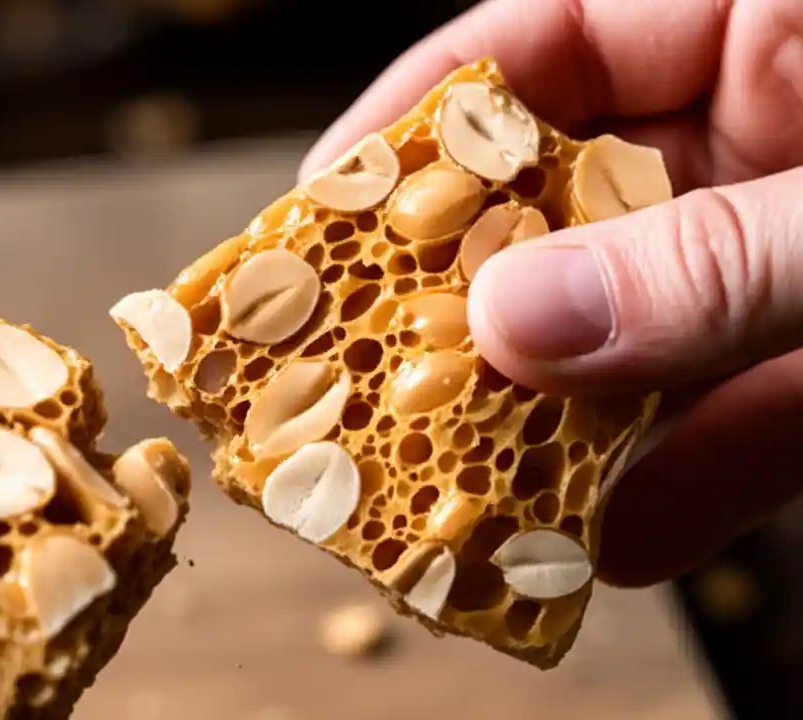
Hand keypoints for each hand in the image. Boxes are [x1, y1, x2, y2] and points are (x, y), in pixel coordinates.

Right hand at [300, 0, 802, 586]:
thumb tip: (514, 322)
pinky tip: (617, 542)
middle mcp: (767, 122)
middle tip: (371, 376)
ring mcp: (800, 237)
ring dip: (565, 418)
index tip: (320, 211)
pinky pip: (750, 411)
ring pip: (647, 326)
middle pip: (569, 205)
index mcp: (759, 16)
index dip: (417, 126)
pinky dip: (691, 479)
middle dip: (476, 302)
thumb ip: (709, 261)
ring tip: (464, 487)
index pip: (540, 50)